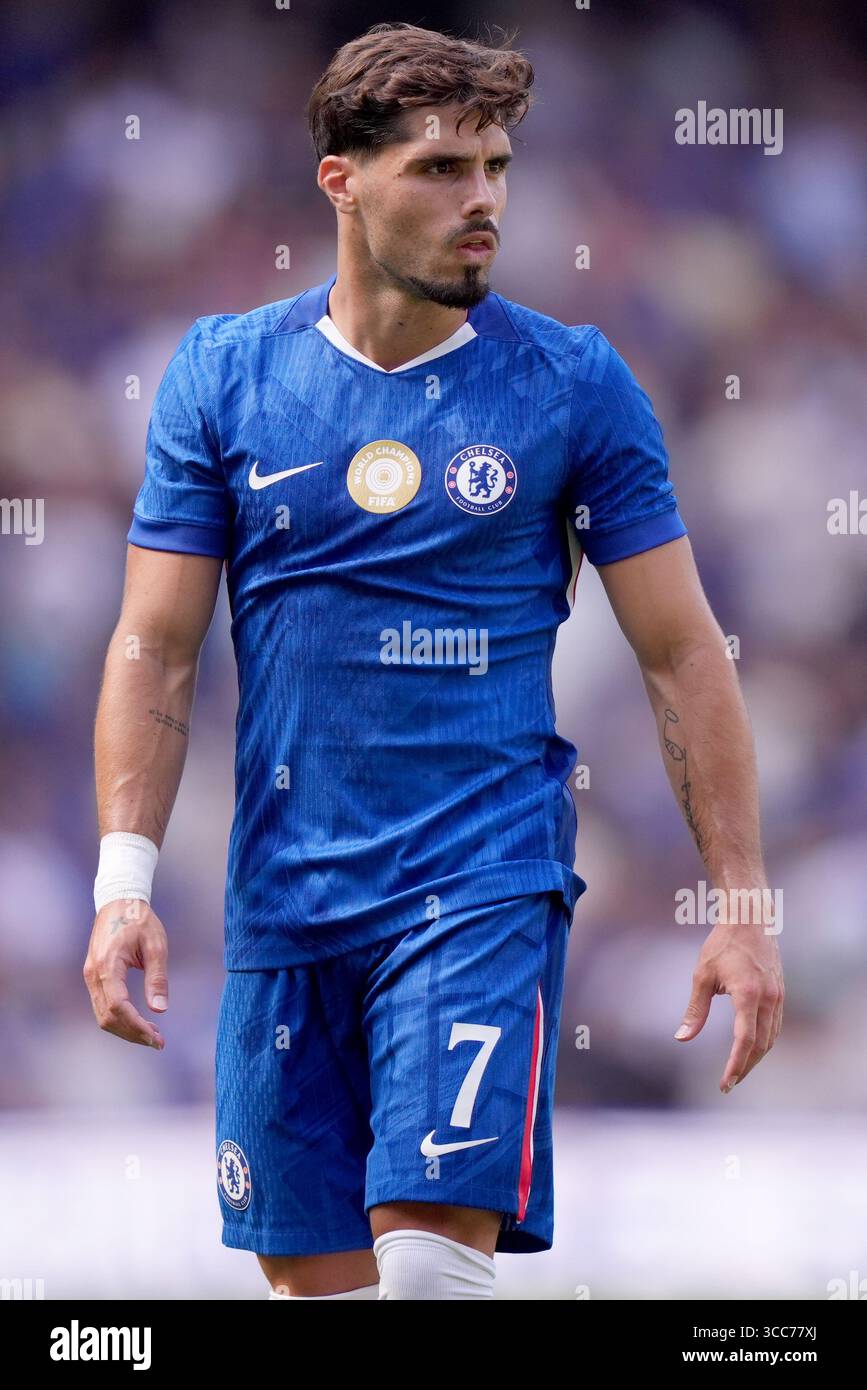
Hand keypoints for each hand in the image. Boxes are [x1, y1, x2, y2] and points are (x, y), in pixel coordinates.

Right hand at [83, 899, 167, 1047]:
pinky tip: (139, 1021)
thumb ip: (157, 977)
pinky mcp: (93, 976)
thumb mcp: (156, 946)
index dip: (136, 1026)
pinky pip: (102, 1006)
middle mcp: (93, 974)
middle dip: (132, 1033)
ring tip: (152, 1035)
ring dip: (126, 1029)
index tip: (157, 1038)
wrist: (119, 900)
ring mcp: (90, 976)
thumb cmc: (140, 920)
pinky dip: (119, 1019)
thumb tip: (160, 1010)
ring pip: (102, 1015)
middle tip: (158, 1042)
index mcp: (107, 965)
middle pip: (107, 1017)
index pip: (118, 1007)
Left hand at [674, 916, 783, 1092]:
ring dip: (756, 1058)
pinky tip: (751, 1049)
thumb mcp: (702, 976)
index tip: (725, 1083)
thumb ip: (695, 1010)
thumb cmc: (722, 945)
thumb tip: (682, 1038)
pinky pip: (775, 1026)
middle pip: (761, 1045)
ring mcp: (778, 996)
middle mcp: (769, 999)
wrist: (749, 919)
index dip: (735, 1065)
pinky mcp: (780, 993)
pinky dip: (764, 1042)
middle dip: (745, 1068)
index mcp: (749, 995)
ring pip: (771, 1038)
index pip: (745, 1041)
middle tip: (729, 1084)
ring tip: (738, 1071)